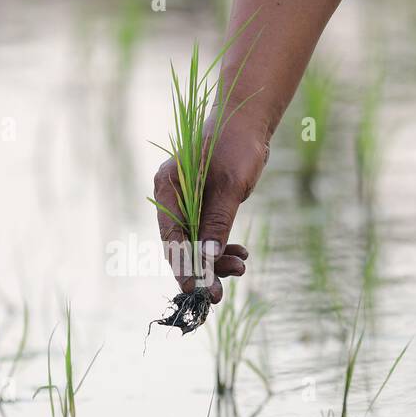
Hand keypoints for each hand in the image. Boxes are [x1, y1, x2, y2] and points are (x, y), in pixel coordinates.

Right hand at [152, 130, 268, 303]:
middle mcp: (172, 198)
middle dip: (201, 268)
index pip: (170, 236)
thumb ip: (218, 222)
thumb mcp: (230, 186)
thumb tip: (208, 260)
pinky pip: (209, 234)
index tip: (194, 289)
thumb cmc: (236, 146)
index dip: (181, 266)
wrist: (249, 123)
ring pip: (197, 243)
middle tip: (219, 294)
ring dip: (216, 260)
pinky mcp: (204, 206)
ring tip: (241, 267)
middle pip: (181, 244)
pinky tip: (242, 255)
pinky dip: (223, 247)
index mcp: (167, 188)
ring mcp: (188, 203)